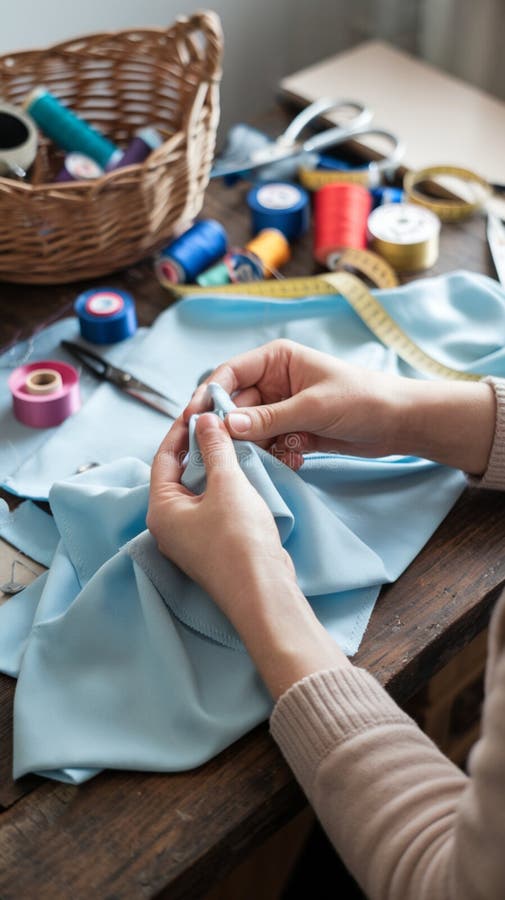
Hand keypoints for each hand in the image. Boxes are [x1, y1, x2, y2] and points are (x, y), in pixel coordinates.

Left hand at [147, 412, 296, 621]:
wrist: (263, 591)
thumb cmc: (239, 540)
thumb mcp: (227, 484)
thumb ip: (215, 448)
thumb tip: (205, 419)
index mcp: (160, 510)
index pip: (164, 458)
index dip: (181, 430)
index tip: (198, 408)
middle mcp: (169, 526)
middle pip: (178, 474)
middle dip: (199, 447)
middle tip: (218, 421)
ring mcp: (190, 539)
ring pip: (197, 491)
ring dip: (213, 466)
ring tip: (232, 442)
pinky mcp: (212, 546)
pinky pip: (212, 507)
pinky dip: (223, 487)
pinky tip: (242, 474)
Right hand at [184, 339, 495, 474]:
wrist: (399, 422)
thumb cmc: (362, 400)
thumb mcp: (313, 407)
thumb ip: (269, 418)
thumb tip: (227, 426)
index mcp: (275, 359)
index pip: (229, 374)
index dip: (210, 396)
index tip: (196, 421)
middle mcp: (273, 381)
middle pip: (236, 406)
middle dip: (236, 431)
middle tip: (232, 454)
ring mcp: (282, 407)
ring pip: (251, 430)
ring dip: (260, 447)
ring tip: (283, 453)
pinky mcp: (292, 429)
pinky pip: (269, 443)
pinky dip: (277, 454)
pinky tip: (297, 458)